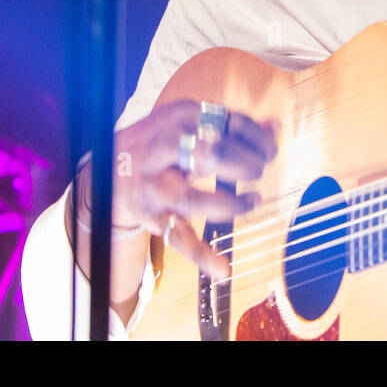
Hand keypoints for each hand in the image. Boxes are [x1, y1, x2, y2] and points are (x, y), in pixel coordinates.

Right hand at [104, 100, 277, 280]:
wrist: (111, 164)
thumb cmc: (165, 142)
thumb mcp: (192, 124)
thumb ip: (235, 127)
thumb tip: (274, 128)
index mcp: (180, 118)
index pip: (227, 123)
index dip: (257, 139)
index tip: (269, 152)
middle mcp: (163, 148)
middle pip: (212, 153)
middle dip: (246, 165)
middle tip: (258, 172)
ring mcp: (155, 184)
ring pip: (193, 198)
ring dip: (232, 202)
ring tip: (253, 200)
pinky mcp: (152, 216)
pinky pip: (178, 237)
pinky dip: (202, 256)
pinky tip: (223, 269)